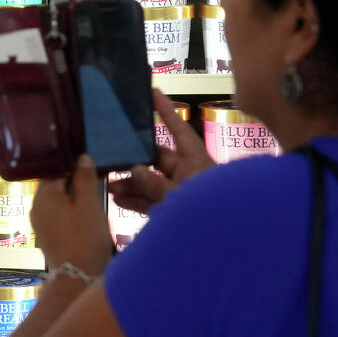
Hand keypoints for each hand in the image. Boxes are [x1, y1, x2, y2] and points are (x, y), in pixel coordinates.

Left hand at [32, 156, 115, 275]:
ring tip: (92, 196)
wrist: (77, 276)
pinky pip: (56, 215)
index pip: (55, 168)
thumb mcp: (89, 204)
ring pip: (56, 200)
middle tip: (94, 178)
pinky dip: (68, 211)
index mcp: (43, 194)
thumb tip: (81, 157)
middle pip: (54, 185)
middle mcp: (35, 206)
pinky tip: (83, 214)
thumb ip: (84, 178)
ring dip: (72, 197)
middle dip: (73, 181)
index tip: (89, 163)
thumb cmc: (85, 237)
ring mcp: (38, 222)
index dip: (72, 164)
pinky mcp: (45, 235)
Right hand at [111, 88, 215, 215]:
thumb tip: (133, 170)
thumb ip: (155, 184)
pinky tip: (118, 201)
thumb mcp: (180, 196)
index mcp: (195, 160)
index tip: (151, 91)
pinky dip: (135, 201)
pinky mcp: (174, 212)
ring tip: (108, 185)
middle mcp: (187, 173)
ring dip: (130, 184)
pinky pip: (151, 202)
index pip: (177, 129)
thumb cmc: (212, 213)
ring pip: (150, 182)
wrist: (229, 246)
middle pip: (156, 159)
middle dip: (132, 159)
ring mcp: (179, 193)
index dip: (164, 110)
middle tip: (110, 156)